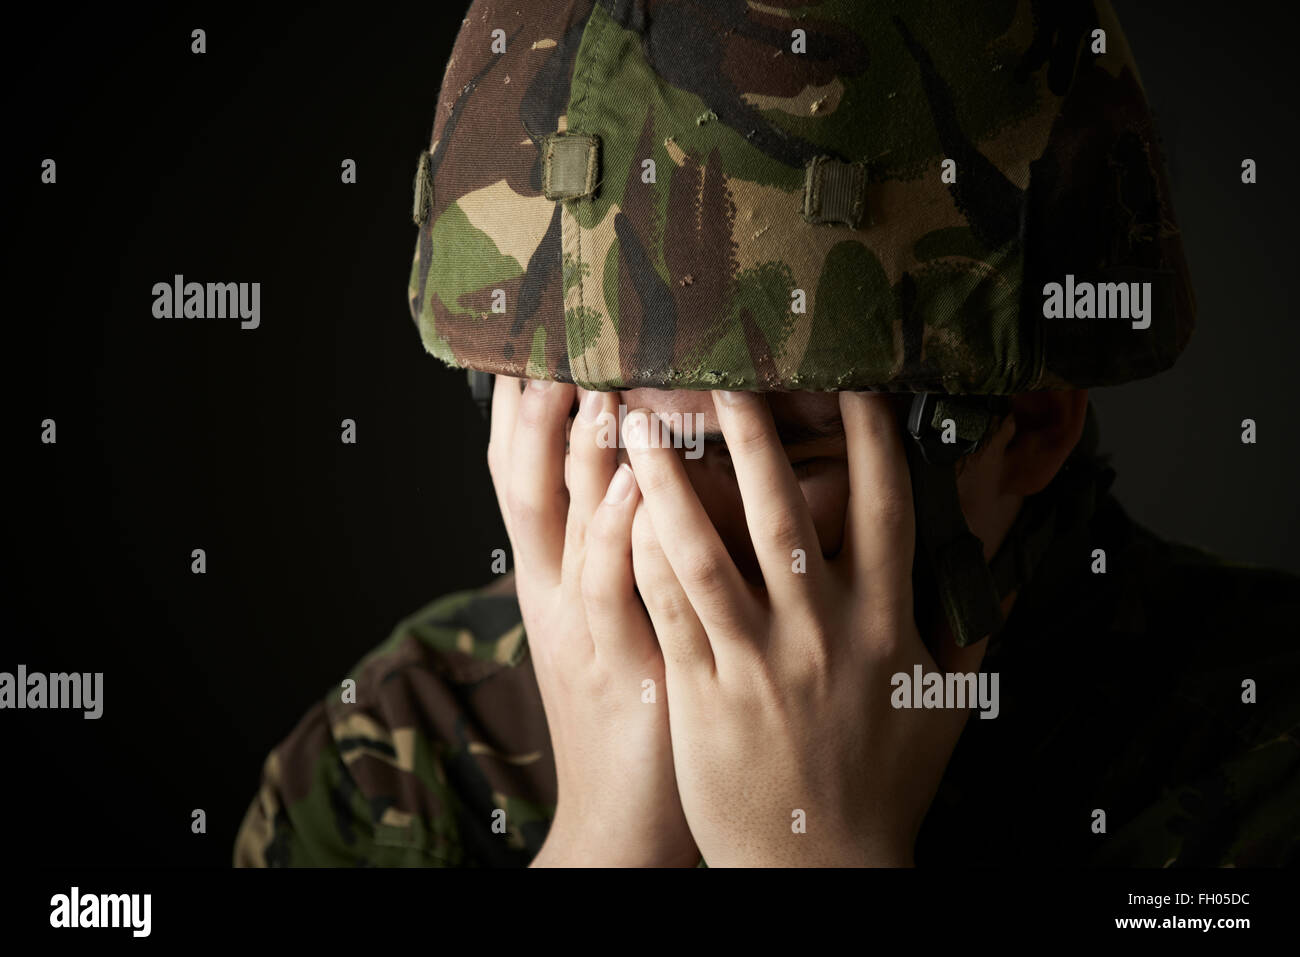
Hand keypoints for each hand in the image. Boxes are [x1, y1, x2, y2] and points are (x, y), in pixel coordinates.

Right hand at [487, 376, 697, 866]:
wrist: (624, 819)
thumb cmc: (639, 709)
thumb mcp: (620, 621)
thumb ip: (631, 550)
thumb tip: (661, 474)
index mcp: (553, 577)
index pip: (522, 474)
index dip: (522, 407)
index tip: (535, 337)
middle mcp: (553, 590)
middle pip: (521, 478)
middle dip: (533, 405)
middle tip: (552, 328)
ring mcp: (578, 624)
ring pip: (559, 518)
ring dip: (573, 445)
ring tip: (592, 376)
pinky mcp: (619, 662)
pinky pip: (609, 583)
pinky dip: (613, 525)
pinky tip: (632, 478)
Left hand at [621, 390, 985, 865]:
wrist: (825, 866)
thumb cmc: (886, 779)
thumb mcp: (946, 697)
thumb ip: (969, 619)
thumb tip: (998, 555)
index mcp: (888, 621)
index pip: (882, 504)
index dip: (867, 432)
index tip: (846, 372)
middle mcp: (825, 631)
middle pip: (785, 510)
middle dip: (752, 430)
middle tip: (719, 365)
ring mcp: (759, 661)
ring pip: (707, 551)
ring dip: (669, 479)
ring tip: (635, 420)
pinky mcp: (703, 692)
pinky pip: (668, 608)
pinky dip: (643, 552)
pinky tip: (618, 507)